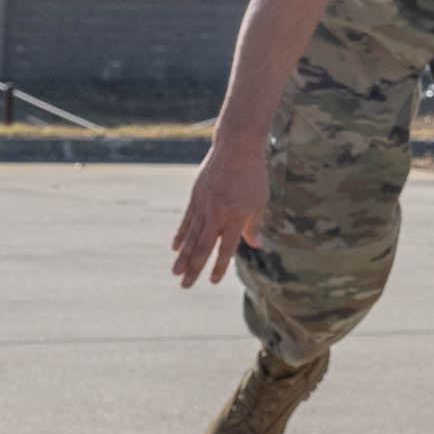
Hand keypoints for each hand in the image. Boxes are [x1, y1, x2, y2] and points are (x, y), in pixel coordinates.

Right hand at [171, 136, 267, 286]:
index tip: (213, 281)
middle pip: (203, 247)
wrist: (236, 147)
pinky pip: (186, 220)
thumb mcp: (259, 201)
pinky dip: (181, 235)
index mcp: (235, 217)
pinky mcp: (195, 197)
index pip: (226, 248)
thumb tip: (256, 246)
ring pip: (191, 236)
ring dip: (182, 256)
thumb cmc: (253, 175)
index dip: (219, 267)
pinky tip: (175, 247)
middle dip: (194, 268)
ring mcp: (203, 205)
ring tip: (175, 273)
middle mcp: (216, 214)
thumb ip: (253, 225)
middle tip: (185, 286)